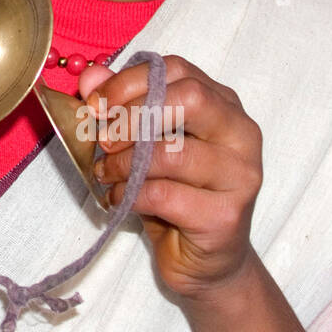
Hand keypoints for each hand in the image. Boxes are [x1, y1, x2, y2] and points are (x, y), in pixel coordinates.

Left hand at [78, 54, 262, 299]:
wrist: (205, 261)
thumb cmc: (173, 192)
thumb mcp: (142, 144)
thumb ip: (119, 106)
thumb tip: (90, 78)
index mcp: (222, 104)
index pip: (176, 70)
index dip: (129, 82)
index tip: (95, 105)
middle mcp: (240, 133)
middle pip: (189, 98)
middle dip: (133, 116)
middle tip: (103, 140)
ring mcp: (241, 175)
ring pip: (174, 152)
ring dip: (125, 163)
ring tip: (106, 174)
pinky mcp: (226, 216)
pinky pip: (166, 195)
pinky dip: (130, 195)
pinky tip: (119, 199)